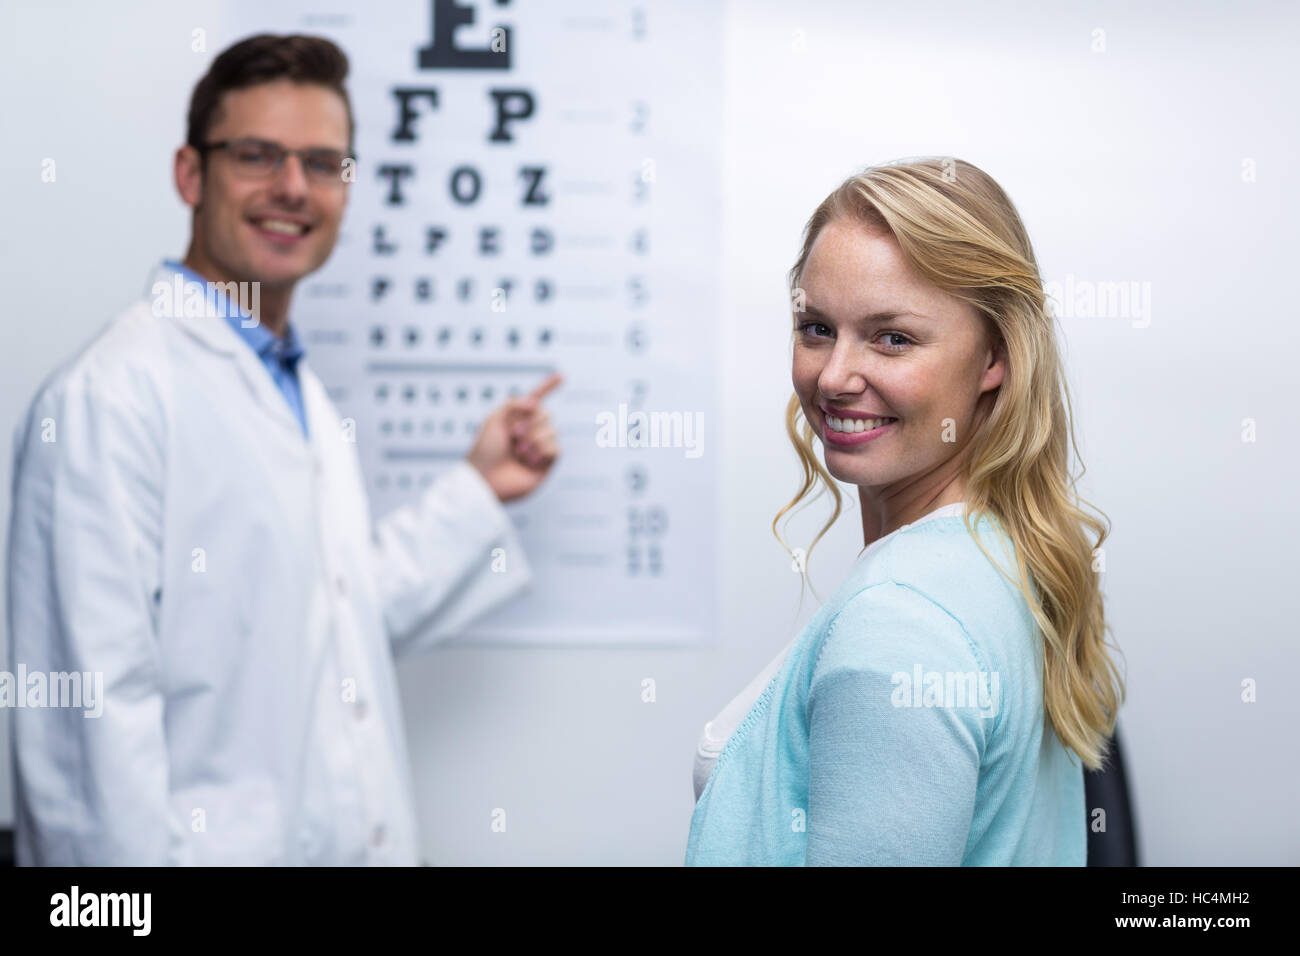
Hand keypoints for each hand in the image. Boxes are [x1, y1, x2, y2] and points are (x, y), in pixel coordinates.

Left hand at [467, 373, 562, 501]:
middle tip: (513, 435)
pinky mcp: (546, 464)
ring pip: (552, 431)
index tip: (562, 376)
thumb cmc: (484, 452)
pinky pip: (556, 449)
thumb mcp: (493, 419)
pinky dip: (542, 452)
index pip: (537, 399)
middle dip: (530, 423)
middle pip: (547, 414)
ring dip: (534, 439)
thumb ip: (513, 403)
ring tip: (518, 453)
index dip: (549, 387)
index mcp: (517, 419)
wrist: (485, 478)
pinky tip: (528, 461)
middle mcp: (530, 431)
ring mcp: (539, 447)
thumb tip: (535, 403)